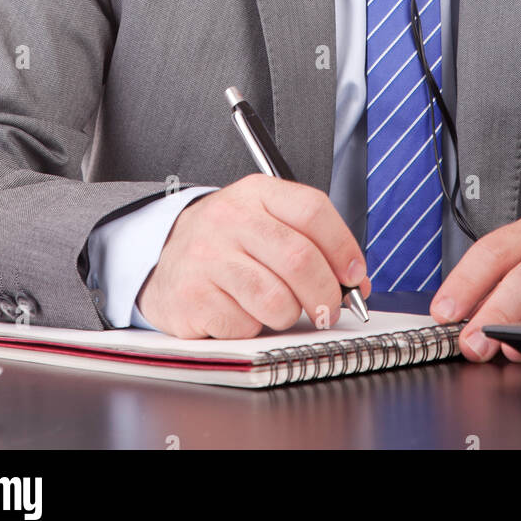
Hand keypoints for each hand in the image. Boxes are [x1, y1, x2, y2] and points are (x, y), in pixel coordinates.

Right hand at [136, 174, 371, 338]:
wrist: (164, 257)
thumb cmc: (229, 243)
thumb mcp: (266, 222)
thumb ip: (311, 242)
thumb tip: (356, 284)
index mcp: (257, 193)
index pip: (312, 210)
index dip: (343, 246)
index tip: (353, 274)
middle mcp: (230, 218)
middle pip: (299, 258)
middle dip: (325, 294)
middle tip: (328, 309)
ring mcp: (208, 256)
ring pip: (276, 299)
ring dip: (288, 314)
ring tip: (277, 307)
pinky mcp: (192, 295)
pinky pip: (245, 324)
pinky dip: (252, 327)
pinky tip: (240, 311)